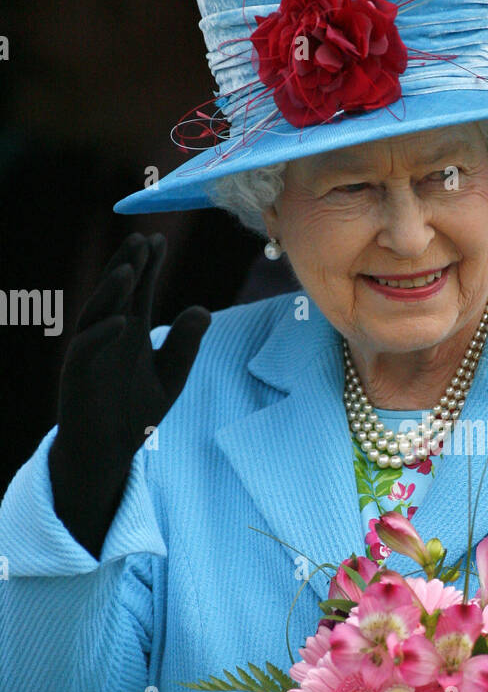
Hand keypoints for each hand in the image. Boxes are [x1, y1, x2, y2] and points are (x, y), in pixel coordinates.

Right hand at [48, 232, 210, 557]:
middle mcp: (109, 335)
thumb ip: (186, 345)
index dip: (148, 266)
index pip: (139, 291)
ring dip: (111, 291)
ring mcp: (91, 353)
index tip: (159, 239)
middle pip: (117, 293)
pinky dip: (102, 334)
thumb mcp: (171, 376)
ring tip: (128, 268)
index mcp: (131, 332)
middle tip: (142, 239)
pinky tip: (121, 321)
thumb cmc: (137, 413)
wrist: (109, 452)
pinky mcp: (78, 376)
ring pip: (98, 313)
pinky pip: (86, 350)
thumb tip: (205, 309)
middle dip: (128, 265)